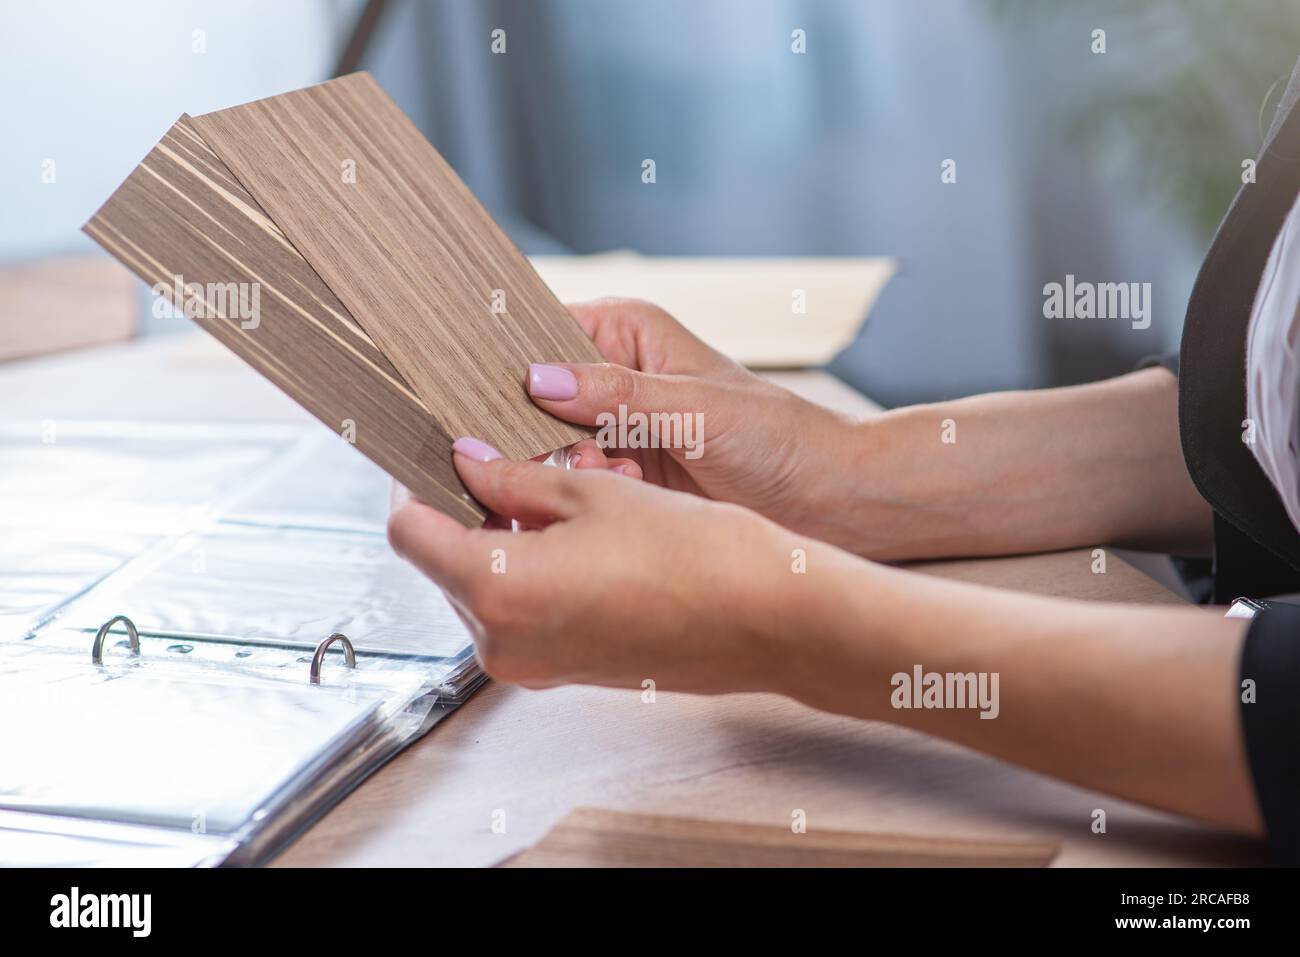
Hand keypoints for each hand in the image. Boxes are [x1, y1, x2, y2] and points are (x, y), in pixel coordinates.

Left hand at [388, 438, 809, 692]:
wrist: (772, 621)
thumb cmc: (697, 556)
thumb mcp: (594, 494)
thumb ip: (513, 478)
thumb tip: (467, 462)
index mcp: (498, 593)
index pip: (410, 532)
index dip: (415, 483)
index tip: (433, 452)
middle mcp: (503, 643)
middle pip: (443, 561)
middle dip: (464, 506)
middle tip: (505, 457)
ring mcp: (533, 665)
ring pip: (483, 585)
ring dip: (501, 536)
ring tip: (558, 489)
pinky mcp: (564, 669)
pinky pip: (521, 612)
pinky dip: (531, 569)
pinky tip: (579, 532)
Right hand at [524, 298, 870, 551]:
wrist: (824, 497)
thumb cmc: (776, 435)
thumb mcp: (694, 408)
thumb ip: (617, 395)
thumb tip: (538, 379)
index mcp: (623, 330)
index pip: (538, 331)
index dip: (511, 363)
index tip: (498, 399)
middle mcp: (609, 373)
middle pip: (531, 394)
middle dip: (538, 427)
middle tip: (580, 449)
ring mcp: (611, 426)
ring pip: (544, 443)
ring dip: (569, 464)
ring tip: (621, 472)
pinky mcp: (620, 473)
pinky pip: (572, 480)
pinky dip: (588, 490)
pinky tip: (625, 492)